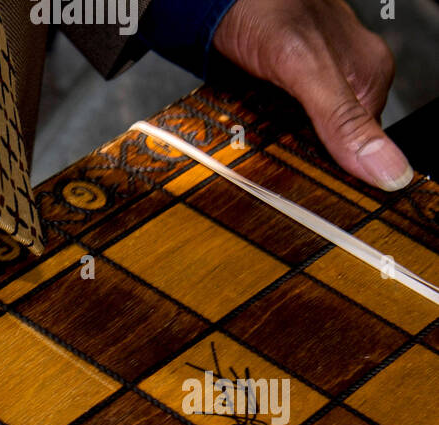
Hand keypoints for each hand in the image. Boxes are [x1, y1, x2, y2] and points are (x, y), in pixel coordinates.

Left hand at [213, 0, 411, 190]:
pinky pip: (278, 123)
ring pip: (303, 136)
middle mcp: (347, 80)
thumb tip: (387, 167)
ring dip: (279, 148)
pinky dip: (262, 132)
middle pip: (332, 144)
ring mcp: (315, 82)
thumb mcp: (306, 69)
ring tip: (260, 149)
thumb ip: (343, 119)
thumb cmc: (265, 10)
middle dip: (305, 159)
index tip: (312, 194)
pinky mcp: (286, 86)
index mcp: (369, 77)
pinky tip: (250, 132)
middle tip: (276, 168)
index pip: (361, 148)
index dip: (336, 172)